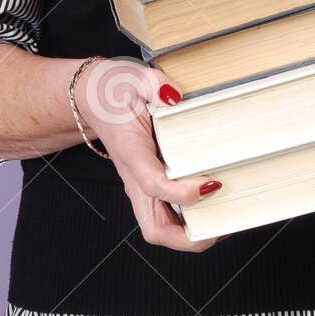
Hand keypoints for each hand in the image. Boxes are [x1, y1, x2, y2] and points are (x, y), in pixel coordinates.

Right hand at [78, 57, 222, 251]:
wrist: (90, 99)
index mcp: (131, 152)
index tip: (212, 183)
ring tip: (224, 221)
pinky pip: (166, 215)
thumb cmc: (110, 91)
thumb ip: (154, 84)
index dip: (183, 193)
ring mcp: (140, 185)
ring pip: (159, 229)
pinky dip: (189, 222)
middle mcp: (134, 177)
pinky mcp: (148, 184)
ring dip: (191, 236)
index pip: (153, 184)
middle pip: (154, 228)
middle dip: (188, 238)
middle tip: (222, 225)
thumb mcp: (132, 76)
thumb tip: (174, 97)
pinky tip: (214, 207)